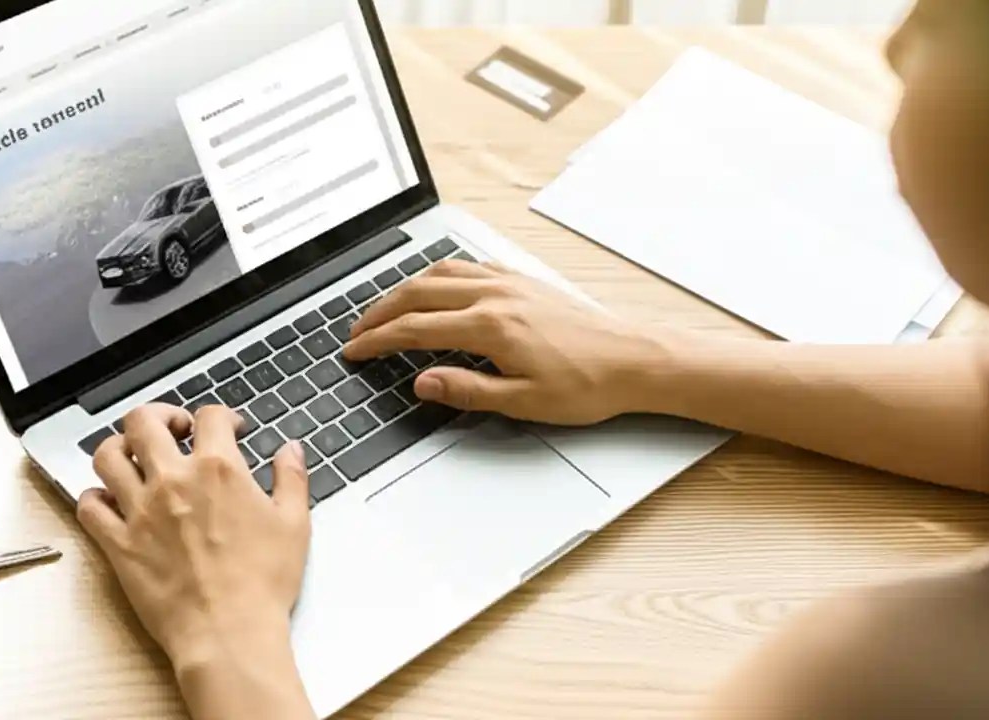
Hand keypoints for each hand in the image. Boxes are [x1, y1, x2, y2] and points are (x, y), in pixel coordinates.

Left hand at [76, 403, 310, 668]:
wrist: (228, 632)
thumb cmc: (263, 583)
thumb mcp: (294, 524)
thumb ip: (291, 478)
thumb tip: (291, 449)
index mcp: (218, 469)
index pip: (209, 416)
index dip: (221, 416)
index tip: (229, 429)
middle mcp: (172, 480)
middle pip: (144, 421)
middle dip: (159, 415)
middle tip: (174, 429)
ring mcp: (139, 511)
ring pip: (107, 455)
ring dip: (120, 447)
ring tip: (135, 456)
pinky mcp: (118, 544)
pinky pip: (89, 506)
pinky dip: (95, 497)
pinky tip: (111, 500)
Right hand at [344, 260, 664, 425]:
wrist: (634, 359)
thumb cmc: (587, 384)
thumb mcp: (523, 402)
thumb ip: (466, 390)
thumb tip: (422, 382)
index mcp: (489, 327)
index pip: (414, 328)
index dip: (377, 340)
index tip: (354, 350)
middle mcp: (495, 295)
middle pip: (418, 292)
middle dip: (380, 310)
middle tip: (356, 329)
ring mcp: (510, 283)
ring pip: (441, 272)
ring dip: (406, 288)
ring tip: (386, 307)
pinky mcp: (524, 281)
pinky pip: (469, 267)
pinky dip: (440, 274)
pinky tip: (437, 286)